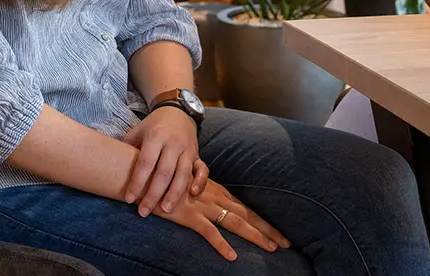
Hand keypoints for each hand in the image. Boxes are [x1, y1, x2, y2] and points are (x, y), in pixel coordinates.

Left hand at [122, 107, 208, 215]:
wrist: (177, 111)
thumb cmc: (153, 126)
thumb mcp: (138, 131)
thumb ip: (127, 147)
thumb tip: (107, 166)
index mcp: (156, 137)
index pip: (145, 163)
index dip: (137, 182)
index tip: (129, 199)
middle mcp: (173, 143)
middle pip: (164, 172)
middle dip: (153, 194)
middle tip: (143, 212)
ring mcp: (187, 149)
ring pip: (183, 174)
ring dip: (174, 194)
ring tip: (164, 211)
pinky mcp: (197, 154)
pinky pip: (202, 169)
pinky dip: (200, 182)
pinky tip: (191, 195)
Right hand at [156, 179, 291, 261]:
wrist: (143, 173)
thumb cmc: (163, 181)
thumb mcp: (187, 187)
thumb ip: (201, 196)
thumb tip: (214, 210)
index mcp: (215, 190)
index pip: (245, 207)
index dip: (263, 221)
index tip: (279, 233)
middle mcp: (213, 196)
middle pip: (247, 214)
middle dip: (268, 229)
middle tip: (287, 243)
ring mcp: (202, 205)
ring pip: (235, 221)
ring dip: (255, 236)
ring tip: (272, 248)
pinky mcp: (187, 215)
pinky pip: (208, 232)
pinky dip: (221, 244)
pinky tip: (232, 257)